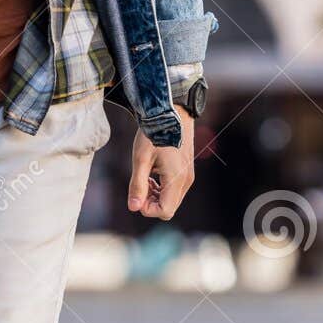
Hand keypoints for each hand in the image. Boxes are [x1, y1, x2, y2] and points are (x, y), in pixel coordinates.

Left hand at [127, 104, 194, 220]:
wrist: (171, 111)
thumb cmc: (154, 133)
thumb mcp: (141, 159)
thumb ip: (137, 185)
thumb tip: (133, 208)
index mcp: (176, 179)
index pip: (164, 211)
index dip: (147, 208)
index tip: (137, 193)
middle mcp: (186, 180)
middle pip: (168, 207)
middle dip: (151, 201)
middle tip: (140, 182)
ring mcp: (188, 175)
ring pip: (171, 199)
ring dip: (156, 194)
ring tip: (145, 175)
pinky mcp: (187, 170)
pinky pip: (174, 189)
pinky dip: (162, 187)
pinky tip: (153, 172)